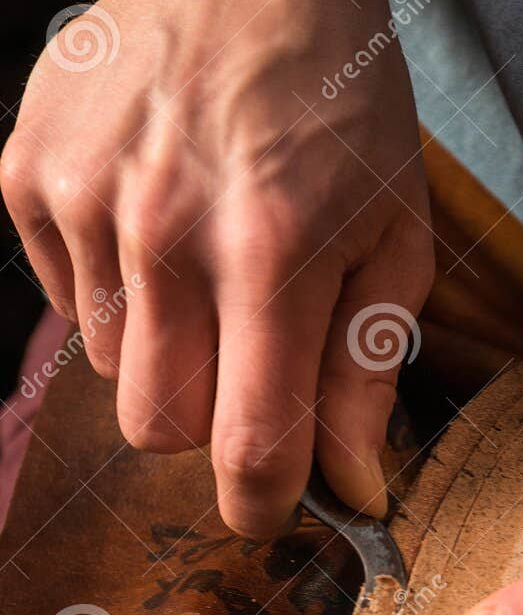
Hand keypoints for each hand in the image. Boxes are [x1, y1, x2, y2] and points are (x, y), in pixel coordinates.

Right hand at [1, 0, 432, 530]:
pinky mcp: (31, 177)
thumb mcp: (393, 238)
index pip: (245, 442)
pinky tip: (152, 225)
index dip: (257, 503)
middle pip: (158, 427)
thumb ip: (364, 371)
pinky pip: (64, 302)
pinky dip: (110, 290)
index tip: (268, 508)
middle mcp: (167, 233)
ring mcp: (86, 202)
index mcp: (271, 254)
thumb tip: (351, 486)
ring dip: (159, 350)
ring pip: (109, 371)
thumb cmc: (337, 105)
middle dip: (204, 422)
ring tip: (202, 268)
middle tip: (243, 361)